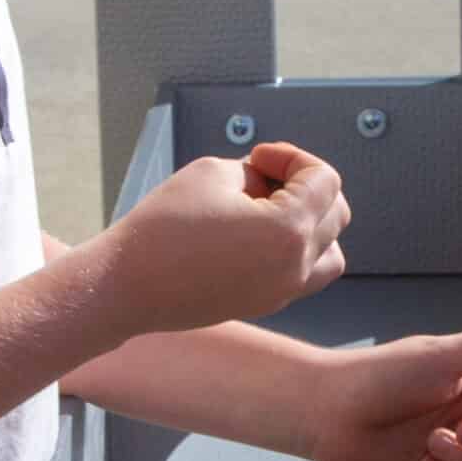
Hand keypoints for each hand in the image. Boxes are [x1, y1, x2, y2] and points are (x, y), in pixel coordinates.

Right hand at [98, 143, 348, 338]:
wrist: (126, 286)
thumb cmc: (162, 227)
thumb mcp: (212, 173)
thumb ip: (255, 172)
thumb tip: (271, 185)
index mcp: (289, 231)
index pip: (323, 180)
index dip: (292, 157)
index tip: (257, 156)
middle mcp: (296, 267)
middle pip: (335, 212)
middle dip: (305, 185)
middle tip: (262, 176)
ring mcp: (283, 292)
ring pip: (331, 251)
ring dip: (312, 222)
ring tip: (271, 210)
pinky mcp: (265, 304)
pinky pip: (305, 274)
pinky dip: (296, 249)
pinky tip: (257, 236)